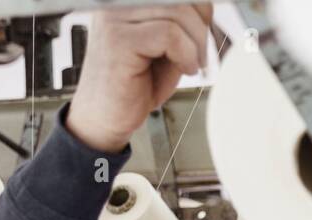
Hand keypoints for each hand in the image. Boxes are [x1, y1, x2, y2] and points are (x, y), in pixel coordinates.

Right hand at [67, 3, 213, 152]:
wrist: (105, 117)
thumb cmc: (134, 85)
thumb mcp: (166, 47)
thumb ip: (181, 24)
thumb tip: (206, 7)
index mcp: (128, 2)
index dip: (199, 9)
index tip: (203, 35)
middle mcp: (117, 3)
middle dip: (201, 28)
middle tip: (201, 55)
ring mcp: (115, 19)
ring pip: (177, 13)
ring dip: (196, 44)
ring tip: (191, 64)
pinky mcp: (119, 40)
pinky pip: (169, 34)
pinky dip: (186, 54)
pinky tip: (184, 69)